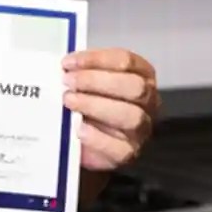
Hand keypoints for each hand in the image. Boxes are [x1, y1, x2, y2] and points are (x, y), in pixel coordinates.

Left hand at [62, 48, 159, 171]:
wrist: (81, 140)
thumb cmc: (87, 102)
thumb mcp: (86, 81)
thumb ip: (81, 70)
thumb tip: (64, 65)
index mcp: (141, 75)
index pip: (125, 61)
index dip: (95, 59)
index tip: (68, 62)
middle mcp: (147, 101)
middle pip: (134, 86)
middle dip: (95, 81)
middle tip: (67, 81)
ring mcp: (141, 128)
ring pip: (131, 116)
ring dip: (95, 105)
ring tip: (69, 101)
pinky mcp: (129, 152)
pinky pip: (120, 148)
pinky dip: (97, 138)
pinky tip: (78, 128)